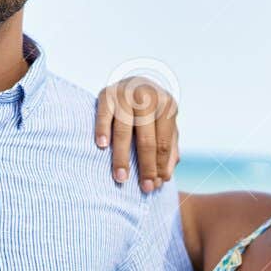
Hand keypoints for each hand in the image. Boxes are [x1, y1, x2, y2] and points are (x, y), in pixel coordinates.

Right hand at [94, 76, 178, 191]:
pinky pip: (104, 115)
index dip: (160, 166)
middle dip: (145, 166)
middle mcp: (148, 96)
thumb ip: (169, 150)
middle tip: (143, 188)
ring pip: (124, 131)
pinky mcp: (106, 93)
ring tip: (121, 178)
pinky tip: (102, 146)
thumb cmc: (151, 113)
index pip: (164, 143)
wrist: (132, 82)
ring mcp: (126, 93)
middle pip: (147, 139)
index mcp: (167, 105)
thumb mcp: (164, 126)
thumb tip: (165, 177)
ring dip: (122, 157)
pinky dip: (102, 130)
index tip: (155, 186)